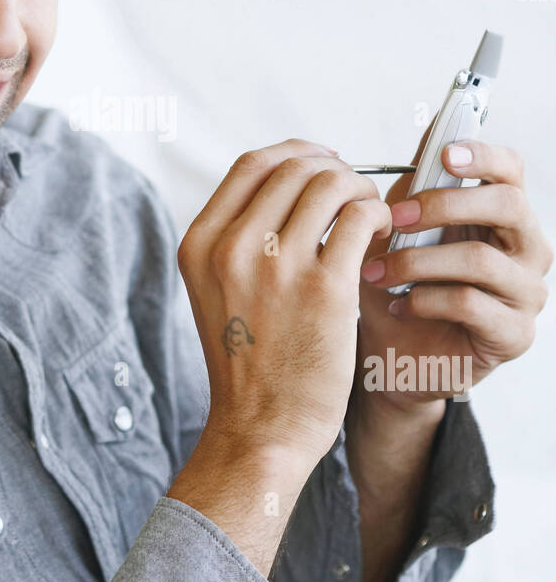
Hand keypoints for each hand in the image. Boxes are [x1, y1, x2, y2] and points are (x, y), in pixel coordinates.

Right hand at [177, 139, 392, 462]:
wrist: (260, 429)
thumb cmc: (248, 362)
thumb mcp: (216, 290)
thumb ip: (239, 239)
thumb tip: (292, 184)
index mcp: (200, 243)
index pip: (252, 164)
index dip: (295, 152)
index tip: (322, 162)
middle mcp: (232, 247)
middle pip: (294, 167)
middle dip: (334, 169)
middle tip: (355, 194)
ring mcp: (277, 266)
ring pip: (331, 183)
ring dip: (361, 189)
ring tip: (372, 215)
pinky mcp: (325, 288)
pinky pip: (360, 219)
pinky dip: (378, 215)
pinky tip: (382, 235)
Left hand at [357, 127, 552, 411]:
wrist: (390, 353)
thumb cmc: (398, 284)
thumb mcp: (400, 226)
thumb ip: (419, 182)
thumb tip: (434, 123)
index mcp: (501, 214)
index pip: (512, 170)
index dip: (482, 155)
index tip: (444, 155)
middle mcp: (526, 249)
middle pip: (508, 205)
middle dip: (445, 205)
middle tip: (396, 216)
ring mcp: (526, 293)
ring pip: (482, 259)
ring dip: (418, 261)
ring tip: (378, 272)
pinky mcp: (513, 334)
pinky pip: (471, 304)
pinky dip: (425, 300)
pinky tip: (398, 304)